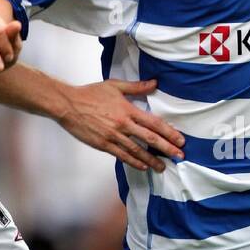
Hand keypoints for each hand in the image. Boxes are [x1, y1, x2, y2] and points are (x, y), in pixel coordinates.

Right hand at [58, 79, 185, 170]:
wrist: (69, 105)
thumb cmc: (91, 94)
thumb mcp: (115, 86)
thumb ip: (136, 87)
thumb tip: (154, 83)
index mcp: (128, 110)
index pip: (153, 123)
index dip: (169, 132)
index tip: (180, 140)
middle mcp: (123, 124)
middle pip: (149, 139)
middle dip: (166, 148)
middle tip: (179, 156)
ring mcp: (113, 136)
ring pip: (137, 150)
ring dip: (152, 160)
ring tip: (163, 167)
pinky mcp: (103, 145)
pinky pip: (122, 155)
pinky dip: (134, 162)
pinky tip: (143, 166)